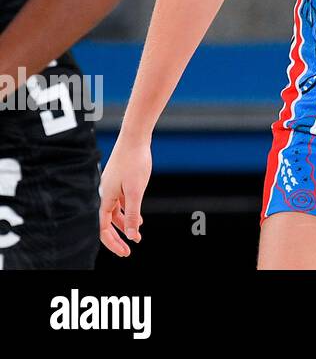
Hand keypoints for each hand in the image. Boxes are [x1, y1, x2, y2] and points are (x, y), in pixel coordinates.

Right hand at [99, 137, 151, 256]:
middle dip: (118, 237)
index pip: (103, 228)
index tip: (125, 252)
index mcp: (106, 198)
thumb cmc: (135, 162)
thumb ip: (132, 213)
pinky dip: (128, 211)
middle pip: (107, 222)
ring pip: (115, 212)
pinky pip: (120, 202)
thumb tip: (131, 235)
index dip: (113, 242)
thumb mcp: (136, 190)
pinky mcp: (119, 180)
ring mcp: (112, 186)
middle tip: (129, 249)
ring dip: (124, 224)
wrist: (135, 137)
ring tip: (137, 234)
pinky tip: (138, 217)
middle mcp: (105, 193)